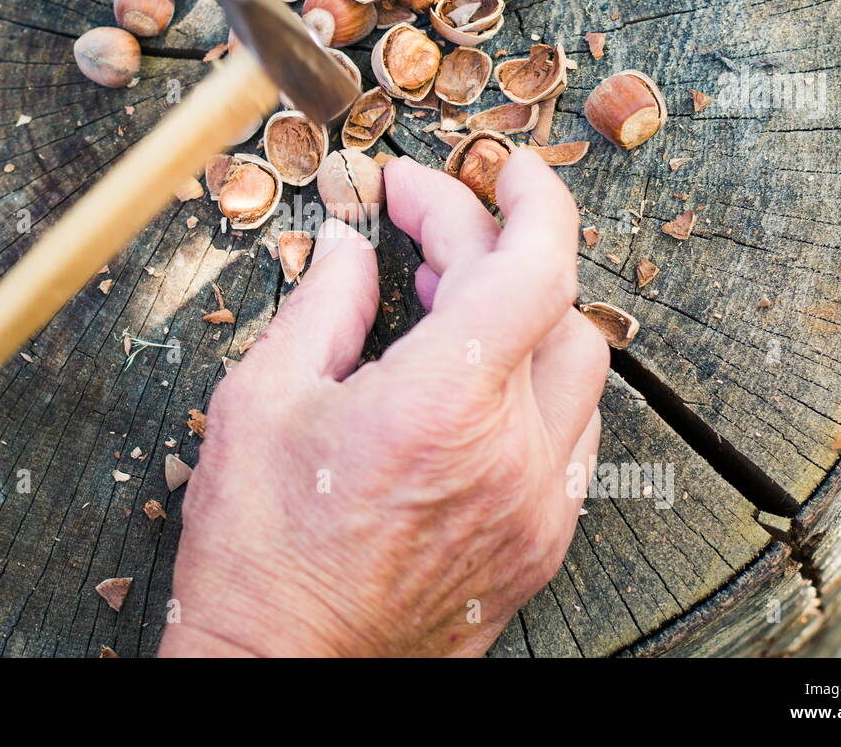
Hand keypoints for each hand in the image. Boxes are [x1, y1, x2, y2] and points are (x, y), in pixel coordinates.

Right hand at [160, 150, 607, 656]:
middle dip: (493, 244)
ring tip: (448, 303)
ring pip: (580, 371)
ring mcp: (536, 507)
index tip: (497, 167)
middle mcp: (511, 457)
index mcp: (441, 406)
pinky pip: (571, 436)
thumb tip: (353, 247)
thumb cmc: (260, 556)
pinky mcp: (539, 544)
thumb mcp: (261, 402)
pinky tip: (476, 382)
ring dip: (523, 314)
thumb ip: (321, 305)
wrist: (282, 672)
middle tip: (424, 232)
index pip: (535, 264)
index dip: (528, 196)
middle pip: (557, 305)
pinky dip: (535, 385)